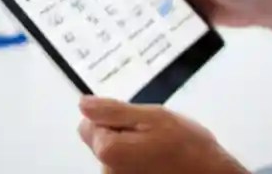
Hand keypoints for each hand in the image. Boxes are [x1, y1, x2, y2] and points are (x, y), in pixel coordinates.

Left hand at [77, 97, 247, 173]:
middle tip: (153, 133)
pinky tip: (160, 162)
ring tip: (160, 148)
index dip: (112, 116)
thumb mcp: (154, 117)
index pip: (88, 123)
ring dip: (132, 147)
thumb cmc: (187, 147)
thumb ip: (114, 110)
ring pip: (115, 153)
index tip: (137, 120)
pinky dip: (139, 162)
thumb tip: (84, 104)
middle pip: (101, 140)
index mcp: (108, 150)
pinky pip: (127, 166)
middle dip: (122, 132)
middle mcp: (107, 172)